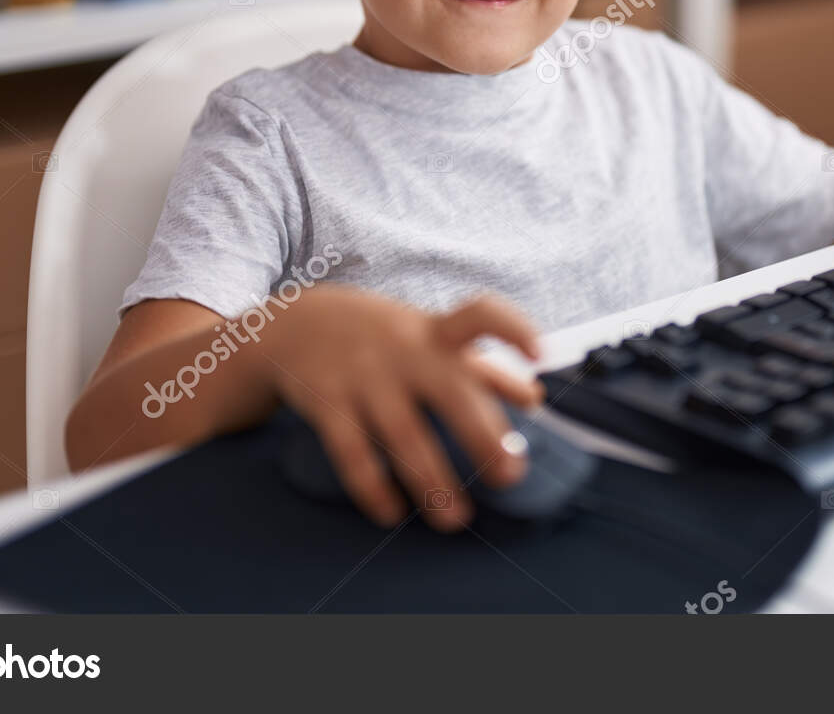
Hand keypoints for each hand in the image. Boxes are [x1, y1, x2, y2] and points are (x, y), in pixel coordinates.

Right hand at [260, 286, 543, 531]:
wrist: (292, 324)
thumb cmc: (382, 337)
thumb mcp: (428, 338)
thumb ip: (483, 368)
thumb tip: (536, 398)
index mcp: (436, 332)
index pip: (480, 315)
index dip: (512, 329)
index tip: (541, 352)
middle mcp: (404, 350)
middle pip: (450, 393)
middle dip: (483, 436)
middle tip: (508, 476)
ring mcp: (364, 375)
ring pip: (403, 434)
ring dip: (431, 481)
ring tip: (454, 520)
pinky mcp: (326, 401)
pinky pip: (352, 452)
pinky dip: (372, 487)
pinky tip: (391, 513)